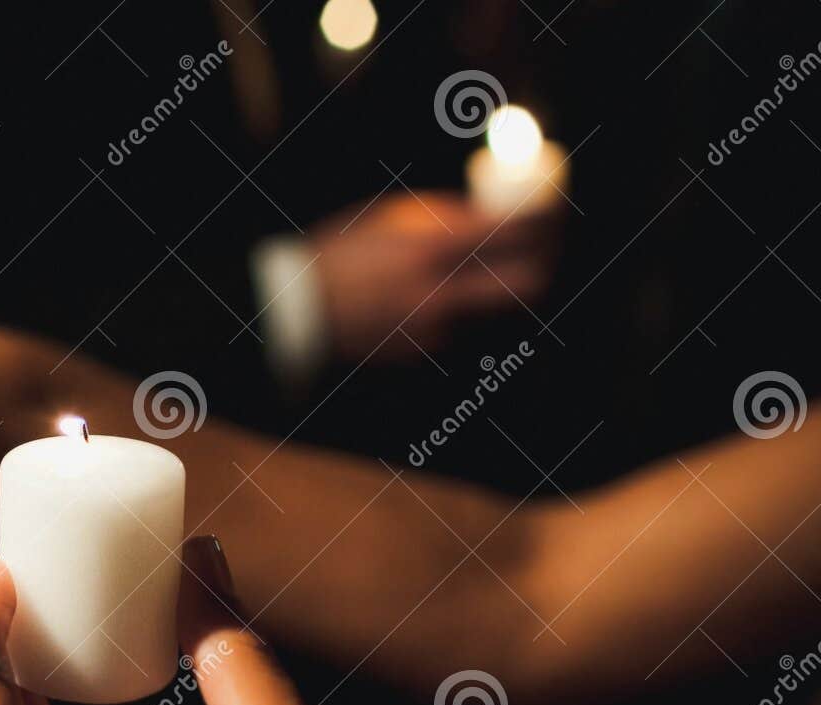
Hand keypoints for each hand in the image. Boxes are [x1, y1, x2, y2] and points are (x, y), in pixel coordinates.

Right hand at [311, 192, 556, 360]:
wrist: (293, 313)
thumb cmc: (336, 254)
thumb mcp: (388, 217)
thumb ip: (443, 215)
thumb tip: (490, 211)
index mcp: (433, 249)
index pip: (516, 232)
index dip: (545, 220)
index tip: (550, 211)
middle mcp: (443, 294)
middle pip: (527, 284)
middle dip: (542, 264)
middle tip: (542, 250)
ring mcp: (436, 329)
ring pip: (496, 312)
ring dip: (500, 291)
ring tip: (486, 271)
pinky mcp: (424, 354)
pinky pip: (461, 329)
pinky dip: (461, 313)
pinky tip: (435, 299)